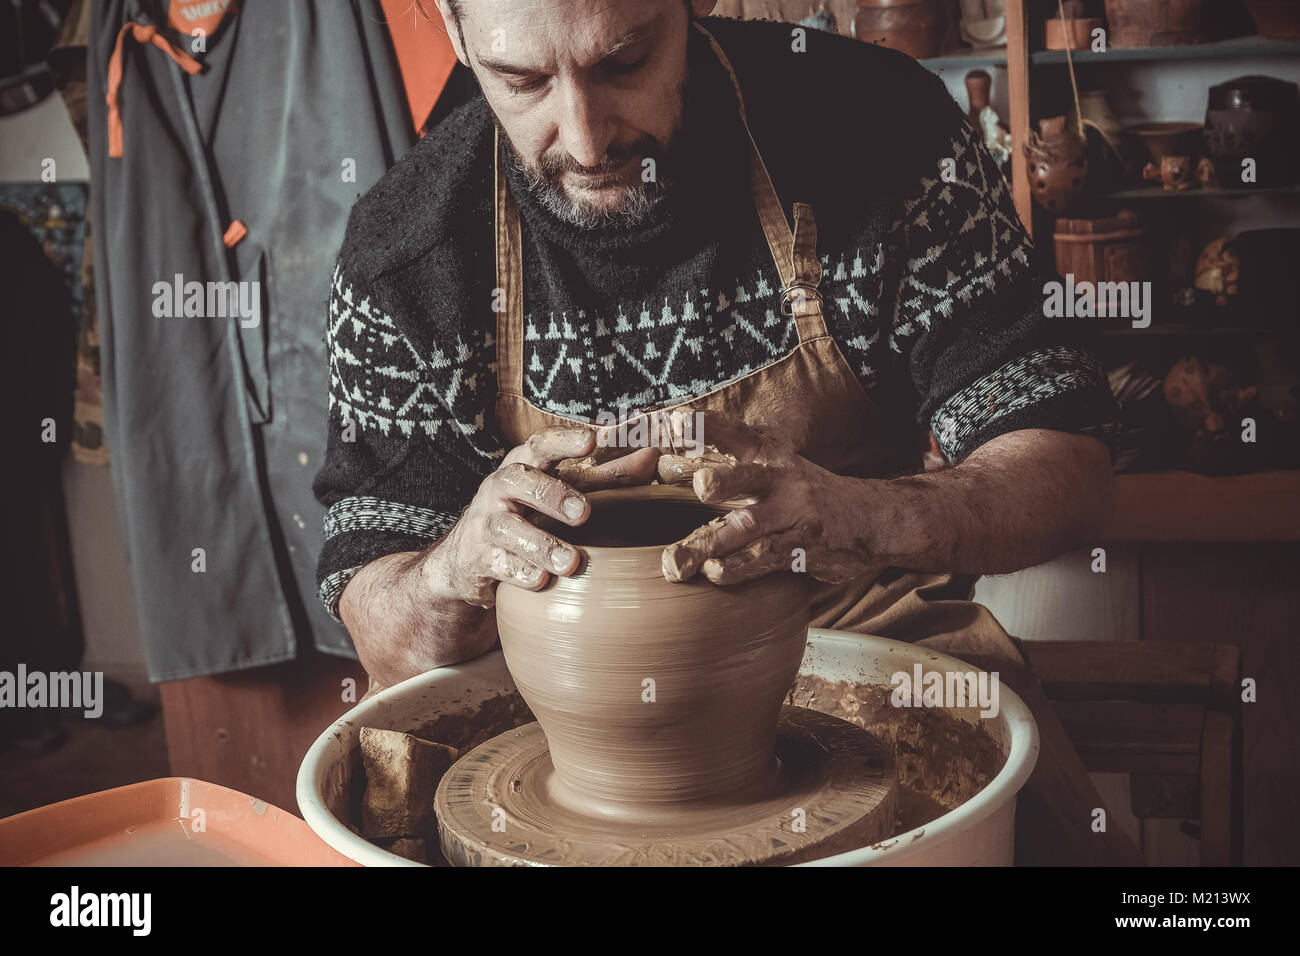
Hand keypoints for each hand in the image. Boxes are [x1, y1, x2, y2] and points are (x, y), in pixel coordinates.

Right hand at [438, 426, 659, 605]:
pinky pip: (497, 564)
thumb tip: (652, 457)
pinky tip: (540, 582)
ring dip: (540, 545)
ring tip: (570, 563)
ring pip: (507, 528)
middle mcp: (500, 488)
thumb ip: (607, 476)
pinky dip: (519, 573)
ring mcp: (485, 523)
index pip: (541, 444)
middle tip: (583, 513)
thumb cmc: (529, 513)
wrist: (470, 556)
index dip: (565, 440)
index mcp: (525, 464)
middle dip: (551, 495)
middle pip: (519, 480)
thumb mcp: (563, 490)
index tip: (592, 439)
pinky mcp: (477, 557)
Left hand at [659, 410, 883, 585]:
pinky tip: (713, 573)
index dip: (702, 426)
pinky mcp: (805, 546)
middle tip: (698, 486)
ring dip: (710, 544)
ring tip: (675, 562)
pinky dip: (737, 568)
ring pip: (749, 526)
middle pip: (747, 475)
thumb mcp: (771, 465)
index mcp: (767, 451)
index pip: (732, 432)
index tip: (670, 421)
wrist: (872, 519)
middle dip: (721, 480)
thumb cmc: (803, 492)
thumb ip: (722, 462)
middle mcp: (781, 476)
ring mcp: (795, 512)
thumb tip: (658, 462)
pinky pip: (766, 558)